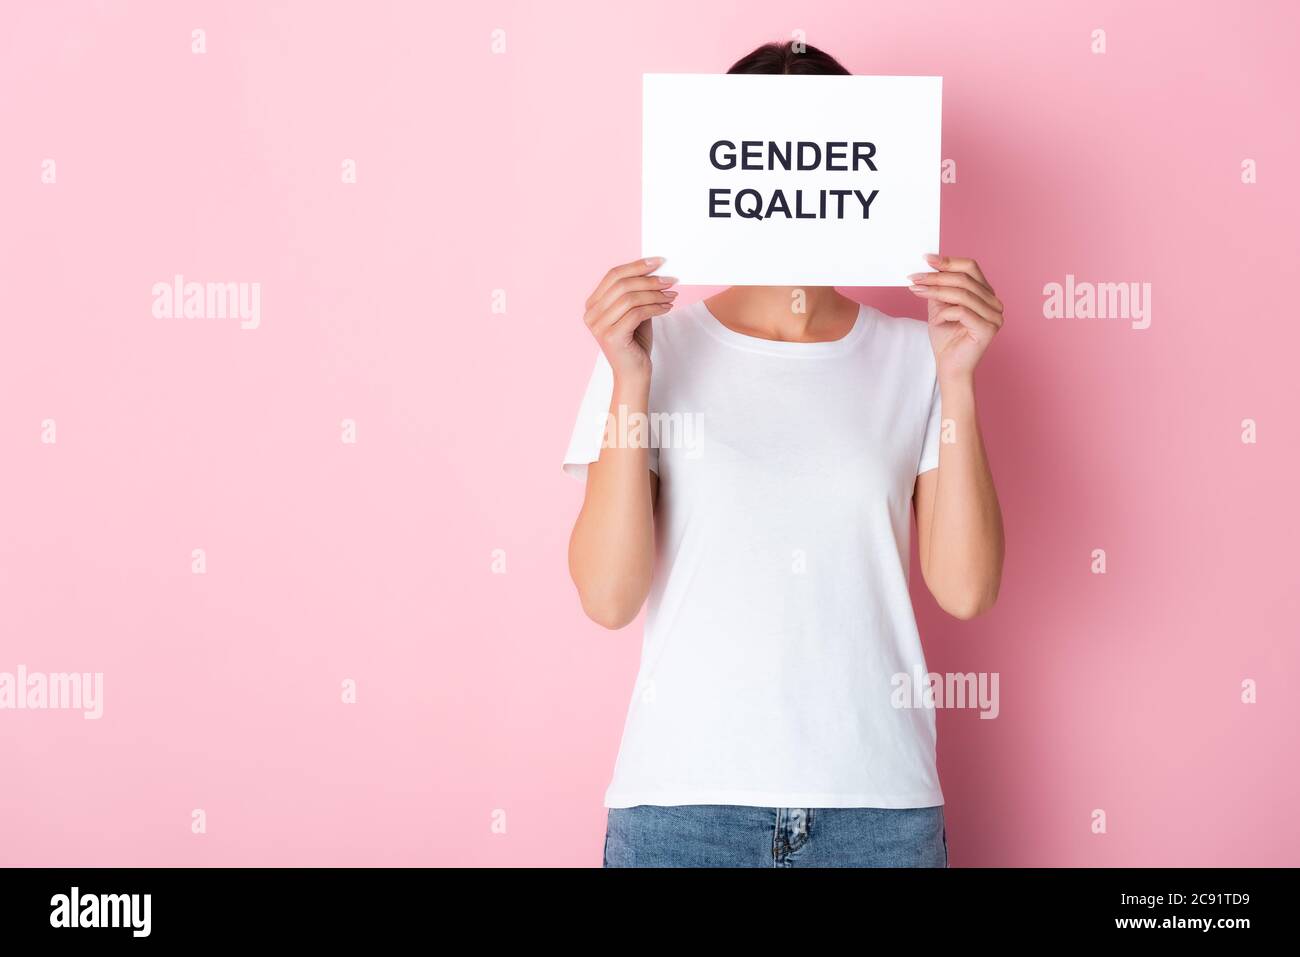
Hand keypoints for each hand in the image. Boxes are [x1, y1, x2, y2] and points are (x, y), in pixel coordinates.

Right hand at [583, 257, 677, 382]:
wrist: (634, 375)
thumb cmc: (635, 343)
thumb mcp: (635, 312)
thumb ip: (637, 293)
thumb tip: (654, 269)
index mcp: (592, 305)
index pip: (613, 275)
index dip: (637, 266)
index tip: (659, 261)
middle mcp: (591, 314)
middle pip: (622, 284)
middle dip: (649, 280)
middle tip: (671, 280)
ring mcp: (598, 326)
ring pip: (630, 298)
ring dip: (655, 294)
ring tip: (672, 295)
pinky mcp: (611, 336)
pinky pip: (636, 313)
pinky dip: (655, 307)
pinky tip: (667, 307)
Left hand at [908, 254, 1003, 383]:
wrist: (949, 367)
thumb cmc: (946, 339)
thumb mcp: (939, 307)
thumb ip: (939, 288)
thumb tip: (928, 267)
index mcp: (986, 294)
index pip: (971, 268)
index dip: (948, 261)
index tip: (926, 258)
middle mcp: (995, 303)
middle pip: (965, 279)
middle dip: (937, 276)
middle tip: (914, 277)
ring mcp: (995, 316)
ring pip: (962, 294)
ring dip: (935, 291)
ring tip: (916, 291)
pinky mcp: (988, 329)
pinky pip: (962, 311)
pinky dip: (944, 313)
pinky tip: (935, 321)